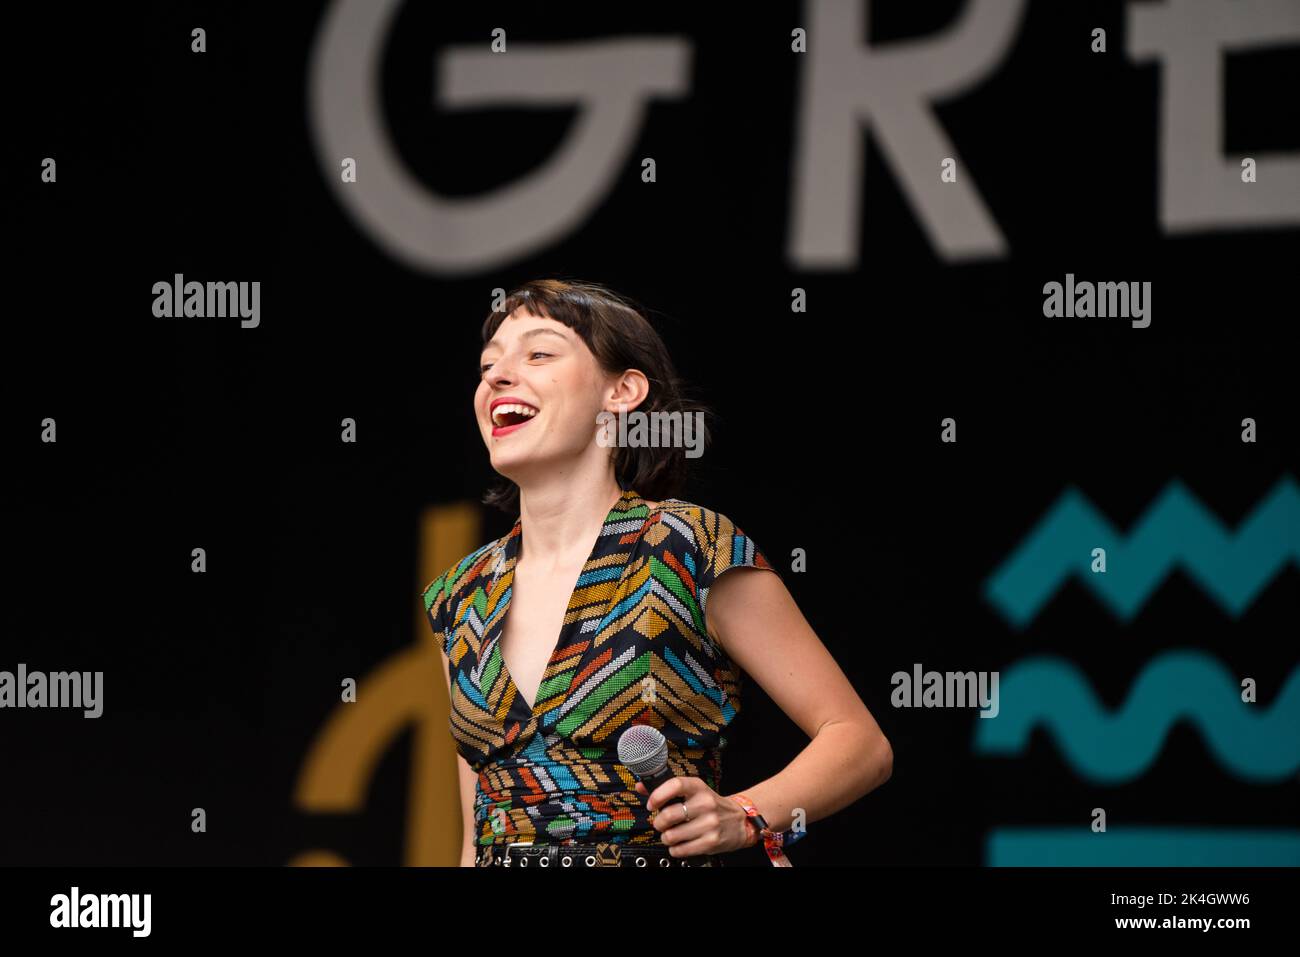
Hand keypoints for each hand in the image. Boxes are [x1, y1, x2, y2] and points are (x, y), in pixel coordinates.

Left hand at [634, 777, 752, 856]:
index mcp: (699, 787)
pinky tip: (679, 844)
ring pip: (672, 835)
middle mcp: (705, 803)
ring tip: (671, 835)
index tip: (651, 805)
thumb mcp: (694, 791)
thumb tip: (641, 786)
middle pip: (669, 815)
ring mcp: (710, 824)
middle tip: (661, 824)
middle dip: (658, 823)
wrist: (740, 821)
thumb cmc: (711, 805)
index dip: (658, 795)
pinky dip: (675, 849)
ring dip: (666, 838)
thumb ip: (667, 789)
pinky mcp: (711, 842)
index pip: (675, 785)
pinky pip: (681, 850)